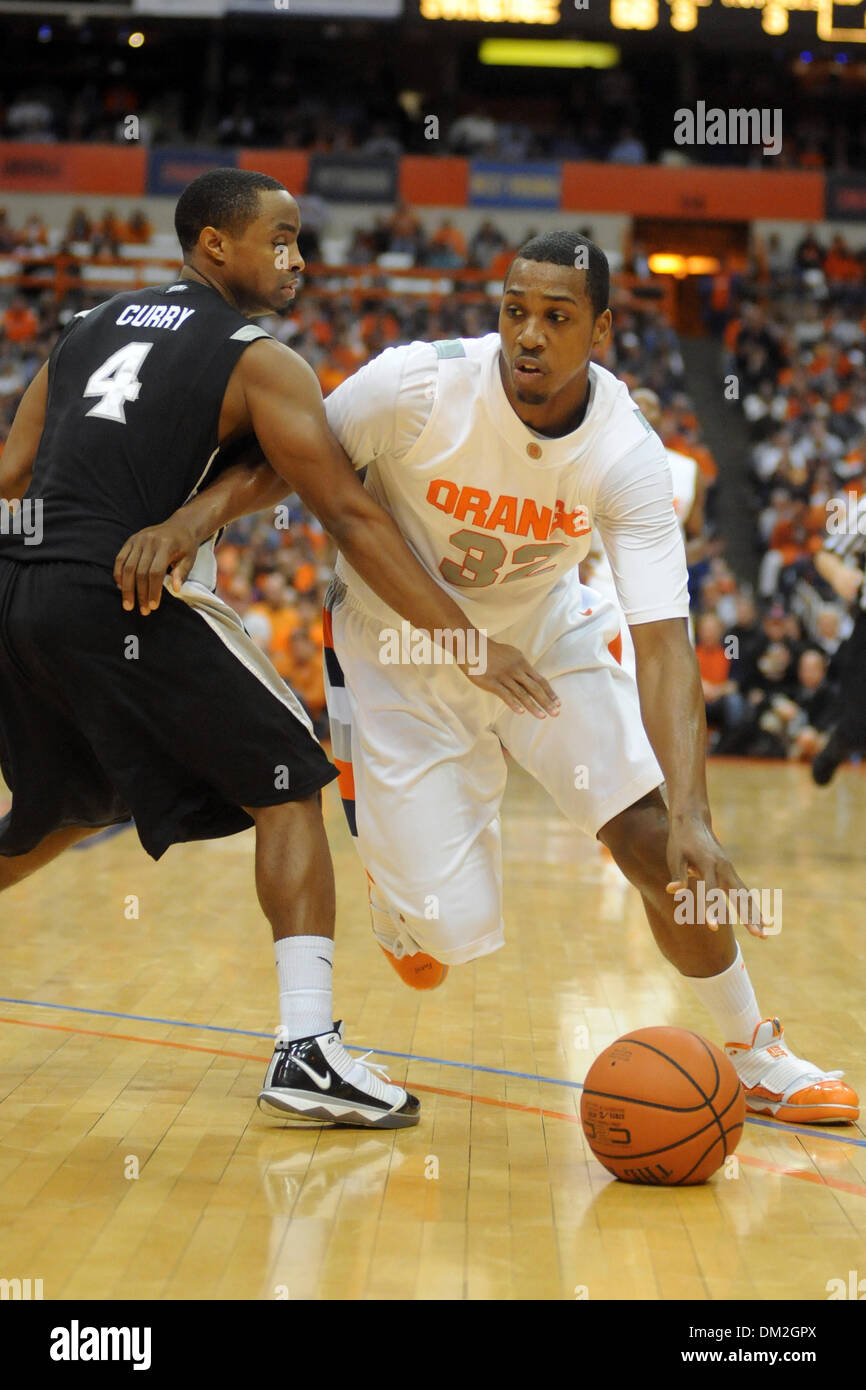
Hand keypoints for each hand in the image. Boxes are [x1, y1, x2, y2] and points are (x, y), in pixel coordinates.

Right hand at [113, 516, 200, 614]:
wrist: (180, 525)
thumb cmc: (186, 545)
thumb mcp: (190, 558)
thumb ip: (183, 573)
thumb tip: (176, 589)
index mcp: (165, 545)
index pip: (156, 572)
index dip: (153, 590)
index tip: (153, 606)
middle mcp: (149, 541)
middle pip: (140, 572)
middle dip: (140, 594)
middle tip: (142, 611)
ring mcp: (138, 540)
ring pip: (127, 567)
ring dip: (127, 588)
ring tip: (128, 604)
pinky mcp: (130, 540)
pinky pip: (120, 559)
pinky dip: (118, 574)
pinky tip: (121, 588)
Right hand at [466, 638, 560, 717]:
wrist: (471, 644)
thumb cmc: (490, 651)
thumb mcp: (510, 655)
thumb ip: (521, 666)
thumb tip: (531, 676)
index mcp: (522, 663)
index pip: (540, 680)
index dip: (550, 692)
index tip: (558, 703)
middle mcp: (516, 670)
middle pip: (534, 688)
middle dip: (546, 702)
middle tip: (556, 713)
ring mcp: (503, 676)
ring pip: (522, 693)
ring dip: (533, 706)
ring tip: (542, 716)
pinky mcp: (491, 682)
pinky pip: (504, 694)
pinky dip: (513, 703)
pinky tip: (520, 712)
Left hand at [665, 814, 766, 937]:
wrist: (693, 821)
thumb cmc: (681, 841)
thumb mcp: (675, 856)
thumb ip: (678, 875)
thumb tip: (673, 891)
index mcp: (708, 864)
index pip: (710, 891)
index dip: (711, 909)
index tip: (713, 927)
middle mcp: (723, 868)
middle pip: (739, 896)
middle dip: (748, 917)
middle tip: (759, 935)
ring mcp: (729, 870)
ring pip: (745, 895)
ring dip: (755, 914)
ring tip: (764, 934)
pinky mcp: (730, 872)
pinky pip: (743, 892)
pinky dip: (751, 906)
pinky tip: (760, 919)